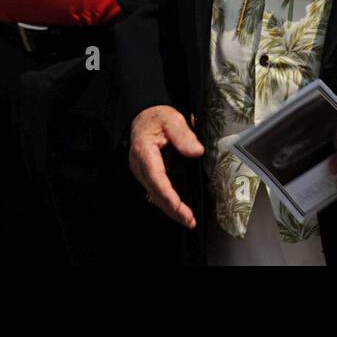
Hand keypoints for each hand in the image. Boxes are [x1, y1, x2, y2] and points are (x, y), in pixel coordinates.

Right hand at [128, 106, 204, 227]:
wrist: (144, 116)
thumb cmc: (158, 117)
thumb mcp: (172, 119)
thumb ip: (184, 135)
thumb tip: (197, 152)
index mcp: (144, 152)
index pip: (156, 178)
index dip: (168, 195)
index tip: (180, 207)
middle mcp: (139, 166)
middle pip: (155, 192)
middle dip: (172, 209)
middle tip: (189, 220)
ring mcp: (142, 172)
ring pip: (155, 195)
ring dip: (170, 209)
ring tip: (188, 220)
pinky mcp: (147, 175)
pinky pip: (157, 191)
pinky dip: (167, 202)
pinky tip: (179, 210)